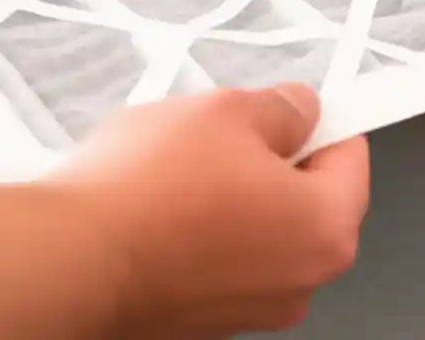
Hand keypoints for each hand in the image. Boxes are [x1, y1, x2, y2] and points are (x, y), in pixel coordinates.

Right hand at [48, 84, 369, 337]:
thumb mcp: (227, 112)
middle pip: (305, 199)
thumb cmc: (149, 193)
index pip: (351, 158)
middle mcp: (299, 281)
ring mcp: (249, 308)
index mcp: (327, 228)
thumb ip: (281, 109)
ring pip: (256, 230)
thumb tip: (298, 110)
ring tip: (177, 168)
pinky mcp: (201, 318)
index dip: (321, 121)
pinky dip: (196, 231)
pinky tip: (156, 206)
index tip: (295, 107)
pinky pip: (215, 259)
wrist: (73, 258)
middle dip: (269, 160)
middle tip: (223, 132)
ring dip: (230, 197)